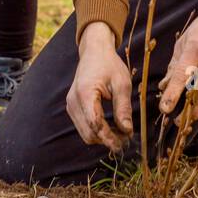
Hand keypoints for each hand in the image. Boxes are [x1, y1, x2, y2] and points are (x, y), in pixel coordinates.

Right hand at [66, 20, 133, 151]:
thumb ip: (123, 108)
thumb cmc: (109, 65)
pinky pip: (83, 126)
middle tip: (127, 138)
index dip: (109, 138)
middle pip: (89, 133)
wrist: (94, 52)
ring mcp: (70, 105)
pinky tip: (111, 127)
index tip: (123, 145)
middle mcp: (73, 101)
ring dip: (102, 137)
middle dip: (107, 139)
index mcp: (85, 93)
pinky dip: (97, 131)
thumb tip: (127, 131)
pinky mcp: (72, 107)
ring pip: (85, 133)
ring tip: (121, 133)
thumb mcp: (122, 84)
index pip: (96, 124)